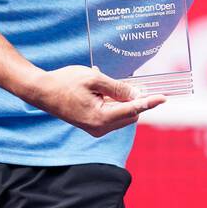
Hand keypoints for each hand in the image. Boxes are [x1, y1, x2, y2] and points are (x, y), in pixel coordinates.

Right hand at [26, 65, 165, 136]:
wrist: (42, 91)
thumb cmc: (65, 82)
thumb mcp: (94, 79)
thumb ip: (118, 88)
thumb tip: (137, 95)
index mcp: (101, 118)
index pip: (133, 110)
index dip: (149, 102)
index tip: (164, 98)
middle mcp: (100, 127)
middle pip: (130, 115)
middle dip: (134, 100)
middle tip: (131, 82)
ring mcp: (96, 128)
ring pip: (122, 115)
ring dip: (122, 100)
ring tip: (104, 85)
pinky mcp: (93, 125)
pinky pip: (111, 114)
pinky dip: (113, 103)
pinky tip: (101, 89)